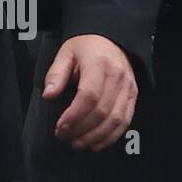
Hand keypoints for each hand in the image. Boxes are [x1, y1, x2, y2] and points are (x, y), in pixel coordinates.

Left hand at [42, 34, 138, 151]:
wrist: (111, 39)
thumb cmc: (87, 48)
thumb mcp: (65, 54)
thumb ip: (55, 75)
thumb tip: (49, 95)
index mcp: (99, 64)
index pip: (89, 96)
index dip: (74, 116)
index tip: (60, 127)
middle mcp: (118, 76)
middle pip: (102, 110)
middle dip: (81, 129)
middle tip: (64, 136)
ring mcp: (128, 86)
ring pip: (116, 118)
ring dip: (96, 136)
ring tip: (79, 143)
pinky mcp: (133, 95)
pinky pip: (126, 119)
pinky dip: (112, 135)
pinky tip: (97, 142)